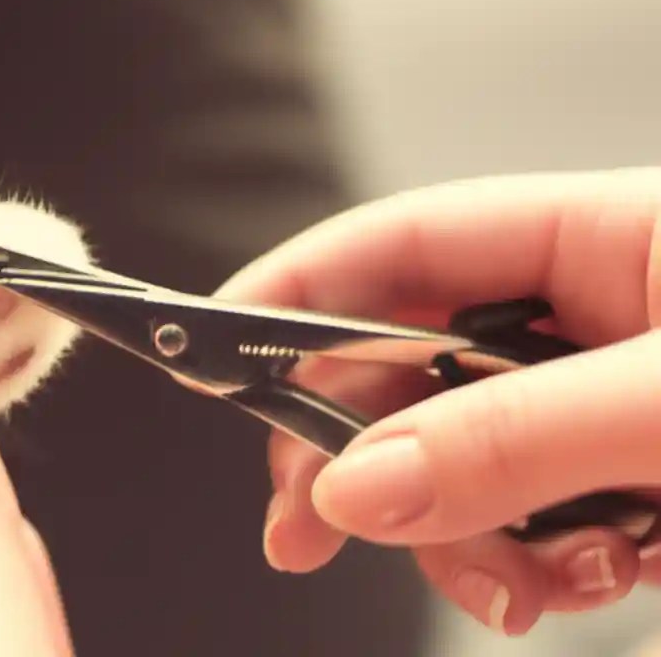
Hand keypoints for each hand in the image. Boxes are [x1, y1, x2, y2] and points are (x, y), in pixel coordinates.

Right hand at [213, 167, 660, 635]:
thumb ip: (515, 440)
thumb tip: (357, 487)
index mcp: (608, 239)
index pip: (409, 242)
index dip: (299, 285)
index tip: (211, 344)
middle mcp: (593, 316)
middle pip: (409, 369)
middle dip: (361, 458)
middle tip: (305, 529)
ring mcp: (605, 405)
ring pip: (459, 464)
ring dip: (465, 538)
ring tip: (520, 590)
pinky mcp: (629, 481)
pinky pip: (527, 523)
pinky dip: (534, 568)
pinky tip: (591, 579)